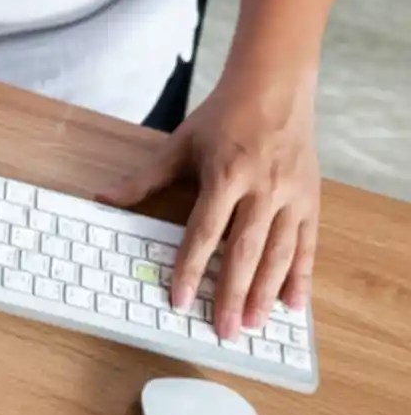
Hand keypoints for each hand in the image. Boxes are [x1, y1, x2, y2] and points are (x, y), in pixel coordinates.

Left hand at [98, 75, 318, 339]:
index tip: (182, 299)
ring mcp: (291, 194)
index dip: (191, 268)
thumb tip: (103, 199)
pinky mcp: (311, 198)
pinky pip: (307, 243)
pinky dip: (301, 275)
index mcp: (225, 174)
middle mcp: (262, 187)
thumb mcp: (179, 144)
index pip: (204, 231)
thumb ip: (143, 179)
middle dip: (234, 294)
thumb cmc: (223, 116)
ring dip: (267, 292)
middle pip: (245, 250)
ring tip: (254, 324)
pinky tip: (293, 304)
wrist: (276, 84)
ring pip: (280, 252)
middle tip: (224, 330)